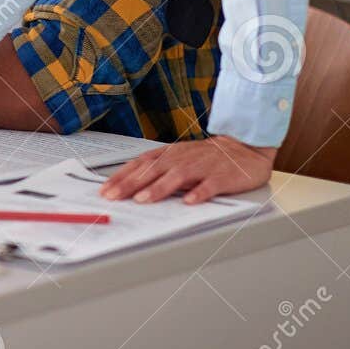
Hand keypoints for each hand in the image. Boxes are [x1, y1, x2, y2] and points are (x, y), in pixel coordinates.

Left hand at [98, 136, 275, 204]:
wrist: (243, 146)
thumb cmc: (206, 156)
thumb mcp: (178, 158)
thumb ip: (157, 169)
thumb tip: (128, 186)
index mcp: (170, 155)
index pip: (140, 164)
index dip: (121, 177)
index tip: (106, 190)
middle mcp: (182, 159)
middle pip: (153, 170)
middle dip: (131, 184)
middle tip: (114, 196)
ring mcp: (202, 167)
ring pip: (178, 176)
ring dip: (159, 188)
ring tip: (143, 199)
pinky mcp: (222, 176)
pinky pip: (210, 185)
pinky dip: (200, 192)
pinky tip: (190, 202)